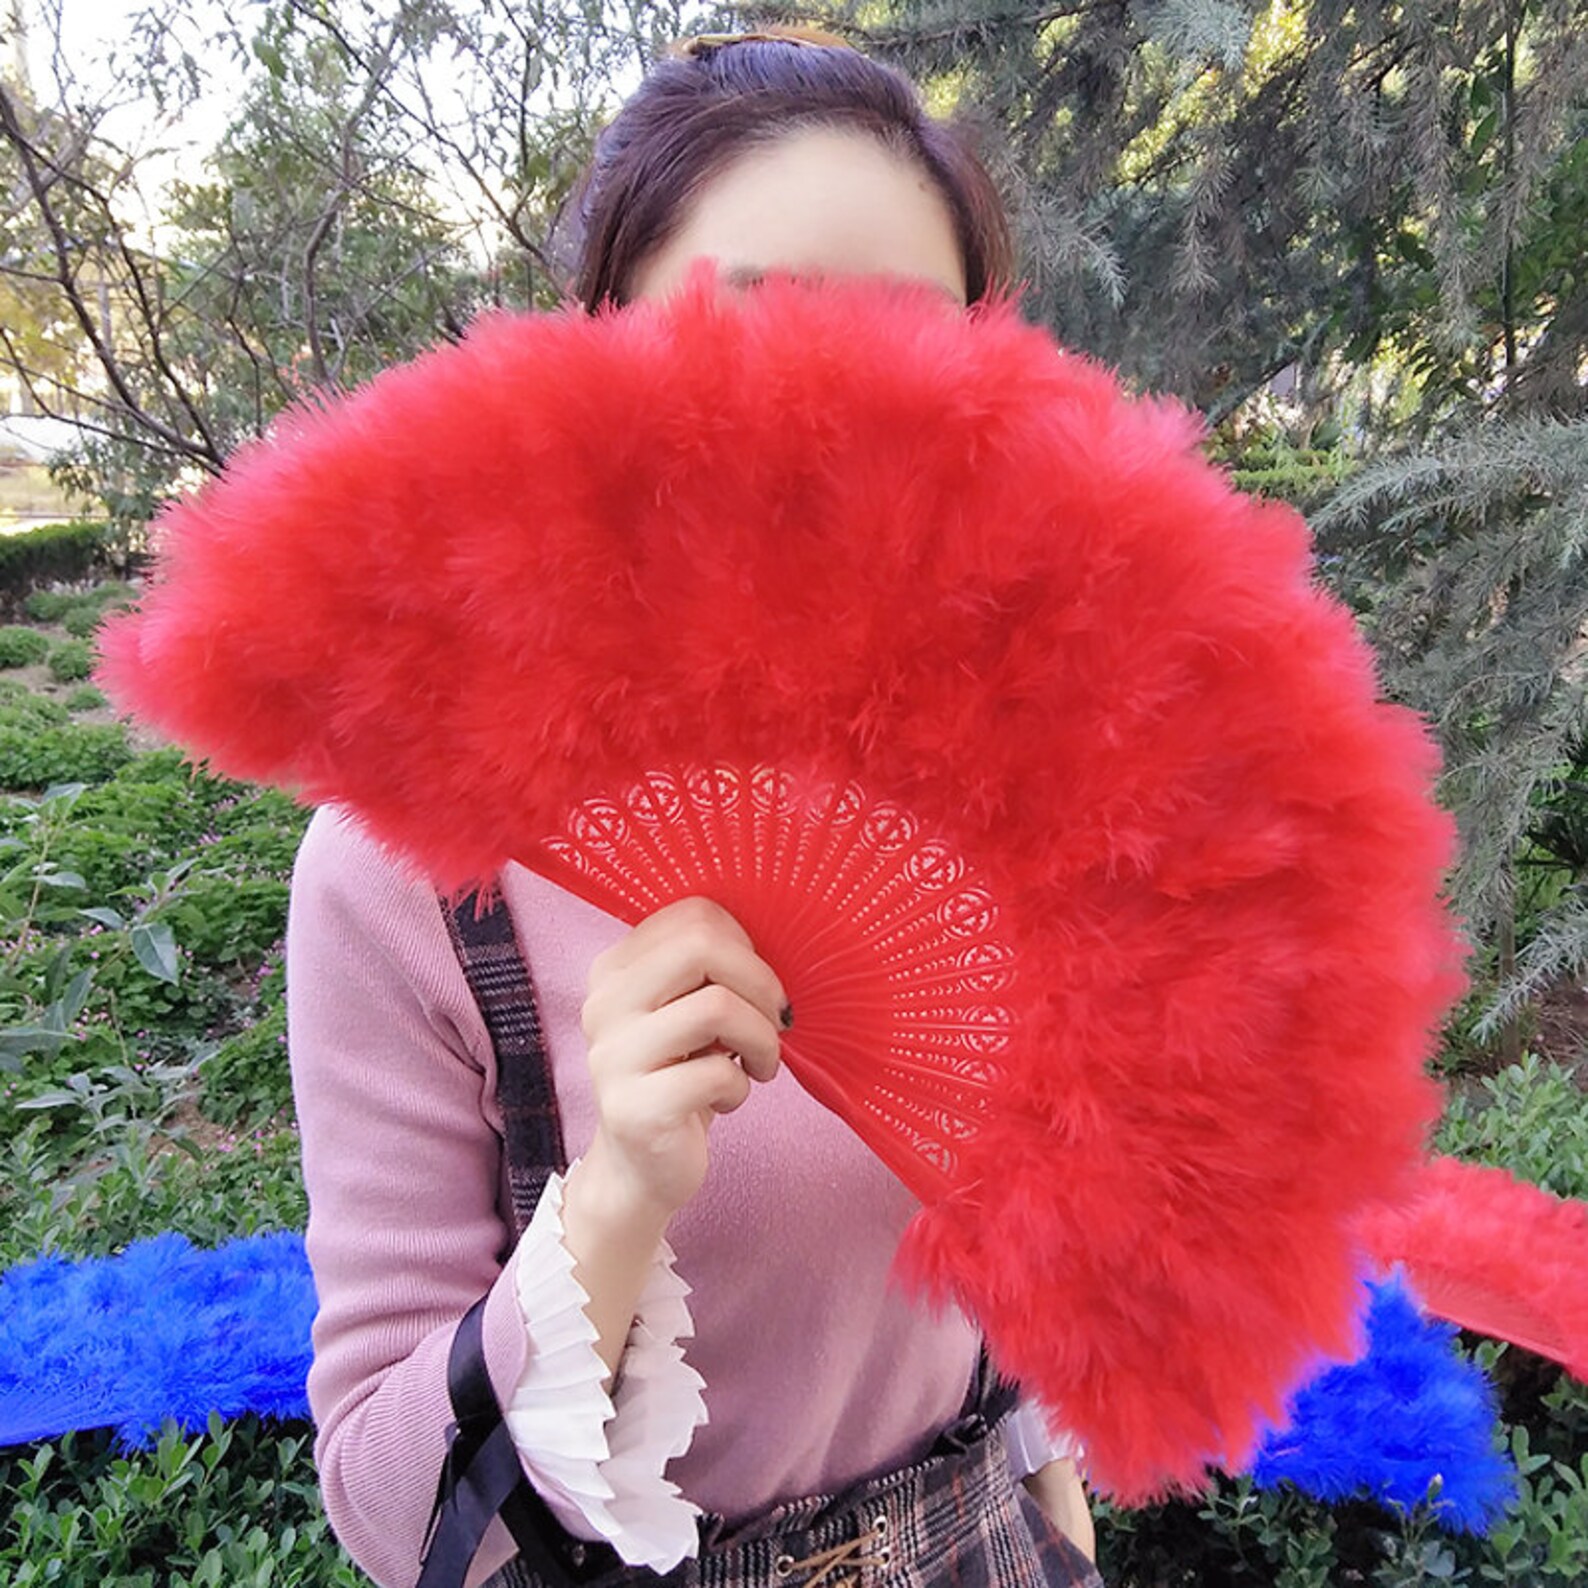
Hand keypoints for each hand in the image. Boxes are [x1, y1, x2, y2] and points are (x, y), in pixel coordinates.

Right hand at [580, 896, 787, 1218]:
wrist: (640, 1168)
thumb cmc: (680, 1077)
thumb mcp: (689, 1012)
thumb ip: (710, 971)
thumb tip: (776, 938)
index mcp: (615, 969)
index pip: (692, 914)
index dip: (744, 945)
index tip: (755, 985)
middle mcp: (604, 1004)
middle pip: (702, 945)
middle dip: (760, 981)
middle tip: (776, 1020)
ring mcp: (612, 1056)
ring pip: (717, 1006)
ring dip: (762, 1039)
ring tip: (760, 1064)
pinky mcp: (634, 1108)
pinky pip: (717, 1072)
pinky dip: (741, 1086)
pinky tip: (729, 1098)